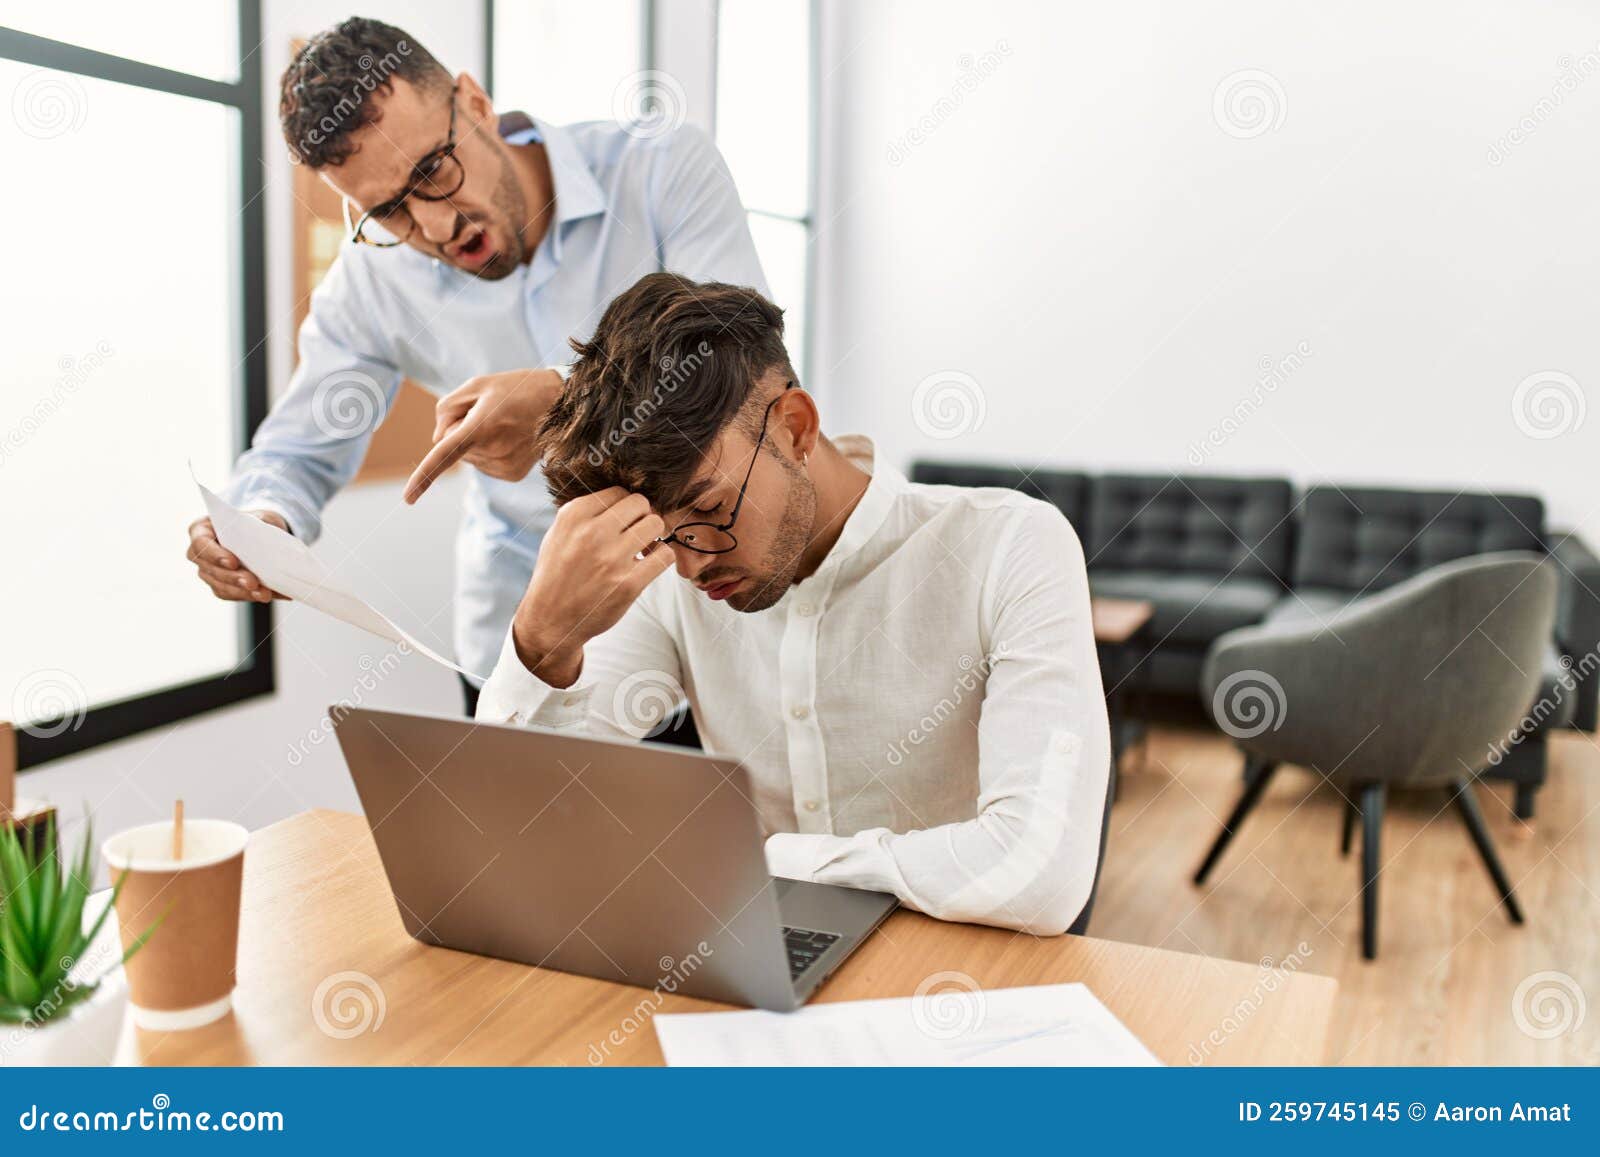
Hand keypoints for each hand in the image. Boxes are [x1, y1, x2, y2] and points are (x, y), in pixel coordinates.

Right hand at [187, 511, 290, 602]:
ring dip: (244, 592)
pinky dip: (251, 596)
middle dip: (234, 578)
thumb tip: (268, 542)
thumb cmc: (255, 523)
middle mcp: (200, 554)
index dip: (216, 555)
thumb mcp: (259, 517)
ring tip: (265, 593)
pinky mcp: (221, 586)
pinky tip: (267, 595)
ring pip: (222, 586)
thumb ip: (260, 526)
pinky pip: (233, 595)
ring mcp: (208, 572)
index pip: (201, 543)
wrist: (262, 536)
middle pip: (211, 569)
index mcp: (202, 530)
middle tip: (253, 583)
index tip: (233, 562)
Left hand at [403, 368, 562, 503]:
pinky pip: (484, 465)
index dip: (423, 478)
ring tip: (503, 423)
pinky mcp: (512, 474)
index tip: (408, 500)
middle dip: (460, 430)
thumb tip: (440, 440)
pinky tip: (510, 438)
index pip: (444, 455)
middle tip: (489, 412)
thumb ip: (446, 409)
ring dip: (476, 441)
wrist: (562, 403)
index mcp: (481, 427)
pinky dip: (489, 451)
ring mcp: (504, 467)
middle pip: (453, 447)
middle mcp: (493, 452)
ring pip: (468, 458)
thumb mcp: (476, 385)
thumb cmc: (516, 388)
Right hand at [511, 488, 673, 686]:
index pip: (619, 492)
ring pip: (656, 524)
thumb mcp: (557, 534)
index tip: (624, 520)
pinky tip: (649, 563)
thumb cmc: (557, 575)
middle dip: (642, 516)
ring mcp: (612, 559)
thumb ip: (585, 513)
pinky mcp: (628, 584)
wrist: (550, 620)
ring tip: (643, 547)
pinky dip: (662, 556)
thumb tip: (623, 496)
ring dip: (654, 535)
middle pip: (640, 503)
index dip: (625, 506)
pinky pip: (664, 555)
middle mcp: (592, 533)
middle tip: (636, 532)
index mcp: (573, 516)